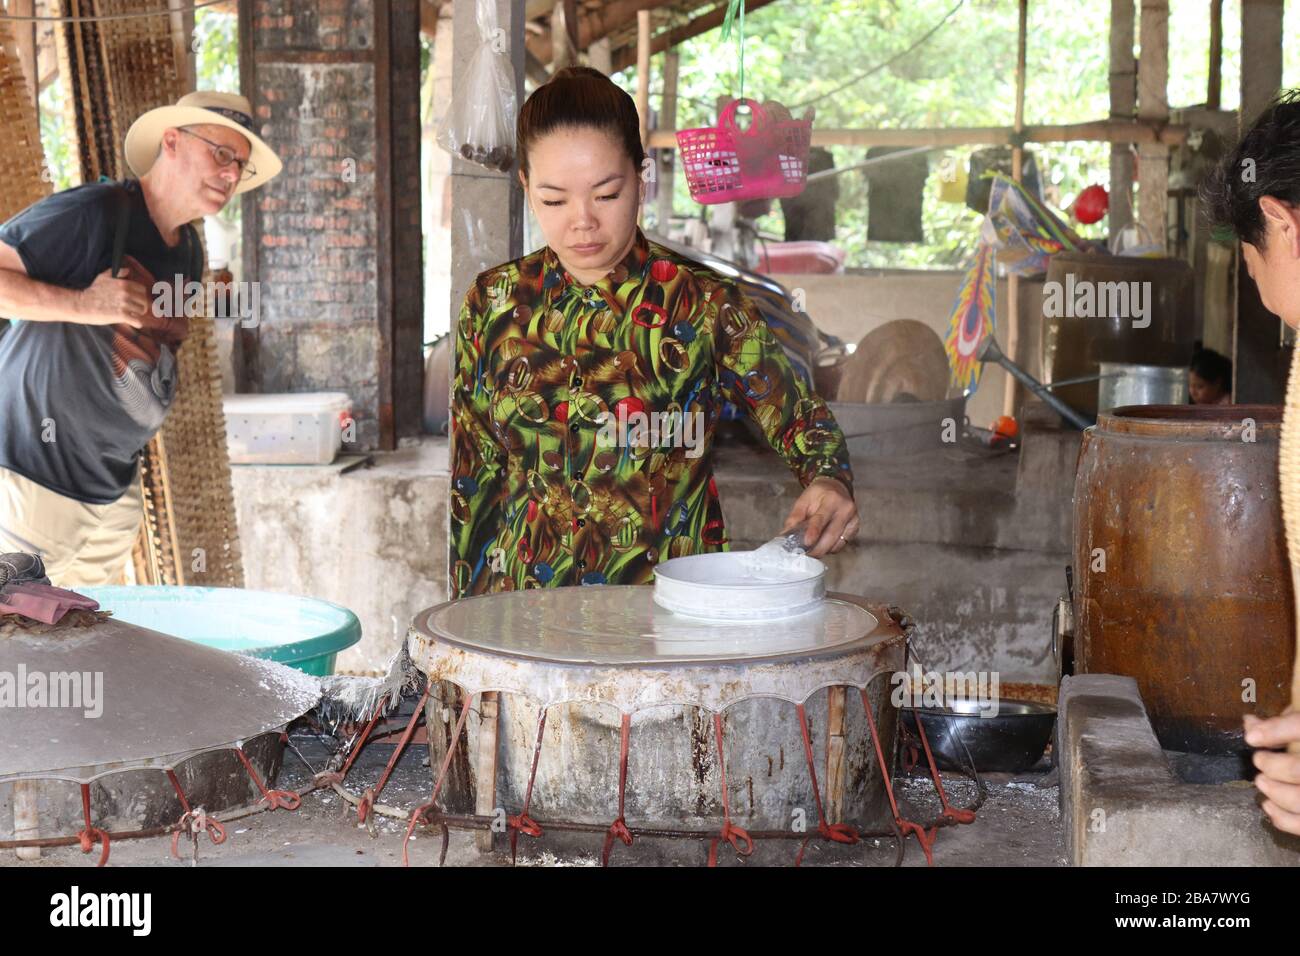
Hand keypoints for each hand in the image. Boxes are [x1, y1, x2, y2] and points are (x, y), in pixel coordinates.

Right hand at [75, 256, 154, 328]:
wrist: (82, 304)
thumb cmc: (93, 291)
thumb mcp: (103, 277)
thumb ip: (117, 272)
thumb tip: (127, 270)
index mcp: (124, 283)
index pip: (142, 289)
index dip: (140, 295)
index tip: (136, 299)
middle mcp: (126, 293)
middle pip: (144, 301)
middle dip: (141, 305)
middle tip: (135, 309)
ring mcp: (124, 304)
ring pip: (142, 311)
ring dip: (138, 314)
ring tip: (132, 314)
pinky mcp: (121, 315)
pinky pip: (137, 321)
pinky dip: (137, 323)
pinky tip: (133, 322)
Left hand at [781, 476, 857, 557]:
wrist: (837, 486)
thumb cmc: (819, 494)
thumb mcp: (804, 500)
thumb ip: (795, 517)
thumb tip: (785, 535)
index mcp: (831, 500)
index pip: (821, 519)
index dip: (814, 532)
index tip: (806, 543)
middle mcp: (846, 509)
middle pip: (831, 535)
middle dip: (817, 549)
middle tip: (804, 555)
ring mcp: (853, 519)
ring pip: (838, 542)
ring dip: (824, 550)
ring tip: (812, 549)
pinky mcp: (855, 527)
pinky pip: (843, 544)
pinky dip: (832, 548)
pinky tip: (824, 544)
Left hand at [1244, 711, 1299, 835]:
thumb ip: (1287, 721)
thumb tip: (1250, 724)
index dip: (1278, 730)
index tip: (1252, 738)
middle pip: (1299, 770)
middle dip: (1274, 767)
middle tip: (1259, 760)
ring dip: (1276, 793)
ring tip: (1261, 781)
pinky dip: (1283, 819)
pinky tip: (1269, 806)